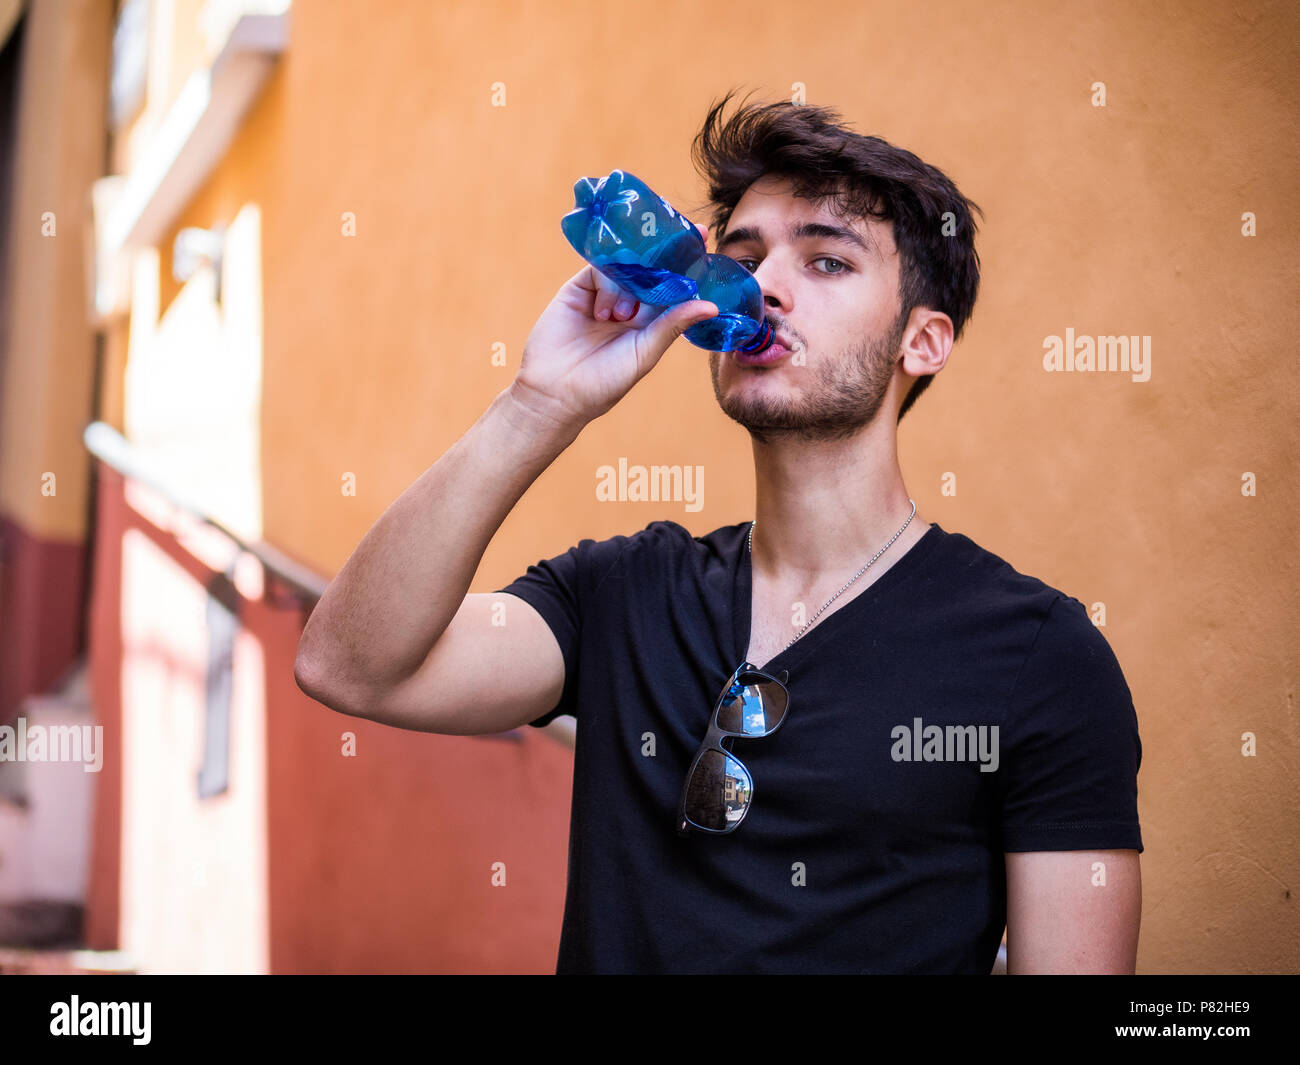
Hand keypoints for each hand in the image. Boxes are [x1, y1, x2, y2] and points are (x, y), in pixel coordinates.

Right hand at [510, 223, 717, 430]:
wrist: (555, 391)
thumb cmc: (604, 382)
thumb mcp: (645, 353)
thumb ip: (673, 324)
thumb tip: (712, 306)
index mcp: (650, 322)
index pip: (673, 286)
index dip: (686, 264)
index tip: (701, 236)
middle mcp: (629, 305)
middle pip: (650, 268)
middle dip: (663, 253)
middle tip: (679, 234)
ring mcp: (604, 295)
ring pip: (625, 268)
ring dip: (628, 287)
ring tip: (619, 317)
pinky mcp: (579, 289)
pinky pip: (599, 268)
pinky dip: (607, 284)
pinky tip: (602, 312)